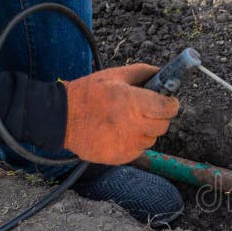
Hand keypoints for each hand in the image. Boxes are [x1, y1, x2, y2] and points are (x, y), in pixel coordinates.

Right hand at [62, 64, 178, 164]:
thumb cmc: (88, 94)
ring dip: (145, 130)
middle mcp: (133, 126)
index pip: (168, 108)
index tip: (167, 101)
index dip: (170, 104)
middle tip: (145, 110)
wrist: (61, 119)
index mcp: (133, 103)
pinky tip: (118, 132)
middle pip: (163, 125)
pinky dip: (134, 142)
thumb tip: (162, 73)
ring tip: (126, 121)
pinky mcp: (122, 157)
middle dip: (158, 116)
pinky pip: (139, 149)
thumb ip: (143, 72)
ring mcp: (128, 144)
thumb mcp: (115, 75)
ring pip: (151, 138)